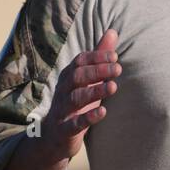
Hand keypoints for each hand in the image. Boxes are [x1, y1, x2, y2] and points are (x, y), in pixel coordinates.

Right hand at [39, 28, 121, 161]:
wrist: (52, 138)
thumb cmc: (75, 103)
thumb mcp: (87, 80)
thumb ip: (99, 57)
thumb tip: (112, 31)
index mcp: (69, 77)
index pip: (80, 61)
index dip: (96, 57)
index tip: (114, 55)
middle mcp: (63, 91)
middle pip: (77, 77)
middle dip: (97, 71)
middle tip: (118, 68)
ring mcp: (62, 111)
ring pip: (76, 98)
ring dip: (94, 91)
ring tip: (113, 86)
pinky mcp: (64, 130)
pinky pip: (75, 123)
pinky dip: (88, 118)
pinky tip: (103, 112)